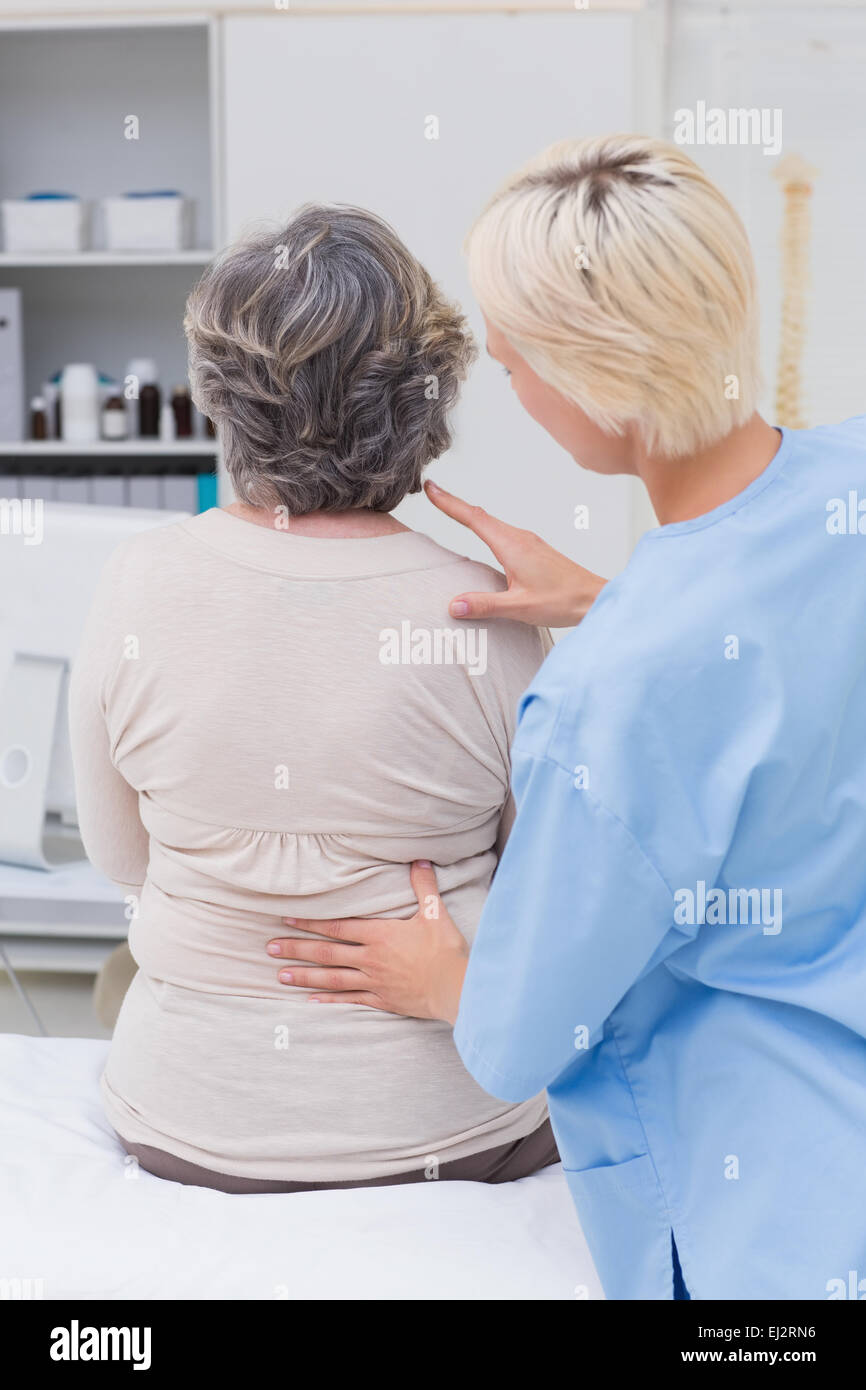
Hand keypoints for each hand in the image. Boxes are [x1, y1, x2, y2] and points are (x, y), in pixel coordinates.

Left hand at [266, 862, 468, 1022]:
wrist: (455, 987)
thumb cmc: (445, 950)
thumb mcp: (435, 913)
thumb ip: (424, 887)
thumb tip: (418, 861)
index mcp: (379, 935)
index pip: (337, 927)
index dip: (311, 922)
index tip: (287, 919)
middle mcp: (370, 958)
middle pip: (326, 953)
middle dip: (296, 949)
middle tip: (270, 948)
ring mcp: (373, 981)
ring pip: (331, 978)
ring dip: (304, 976)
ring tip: (280, 976)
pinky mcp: (381, 1000)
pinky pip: (349, 1000)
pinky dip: (329, 1000)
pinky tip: (311, 1000)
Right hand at [425, 479, 606, 626]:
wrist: (594, 598)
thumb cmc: (563, 601)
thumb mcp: (520, 607)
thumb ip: (486, 605)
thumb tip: (454, 605)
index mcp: (512, 546)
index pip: (473, 519)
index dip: (450, 503)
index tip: (431, 488)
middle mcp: (520, 538)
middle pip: (480, 515)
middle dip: (454, 502)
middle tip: (431, 490)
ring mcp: (528, 542)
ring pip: (492, 522)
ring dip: (469, 513)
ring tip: (450, 507)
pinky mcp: (534, 549)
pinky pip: (502, 531)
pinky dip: (485, 525)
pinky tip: (483, 532)